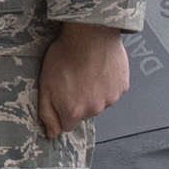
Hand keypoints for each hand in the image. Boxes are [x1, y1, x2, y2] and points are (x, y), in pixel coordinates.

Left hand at [39, 24, 130, 139]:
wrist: (89, 35)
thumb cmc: (66, 56)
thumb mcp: (45, 85)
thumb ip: (48, 112)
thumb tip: (52, 132)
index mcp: (74, 111)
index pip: (67, 125)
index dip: (63, 110)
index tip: (62, 95)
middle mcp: (95, 110)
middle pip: (85, 113)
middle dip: (78, 101)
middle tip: (73, 79)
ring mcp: (111, 99)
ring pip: (100, 102)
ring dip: (94, 92)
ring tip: (87, 71)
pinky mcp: (122, 87)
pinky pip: (113, 91)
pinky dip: (107, 83)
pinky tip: (99, 69)